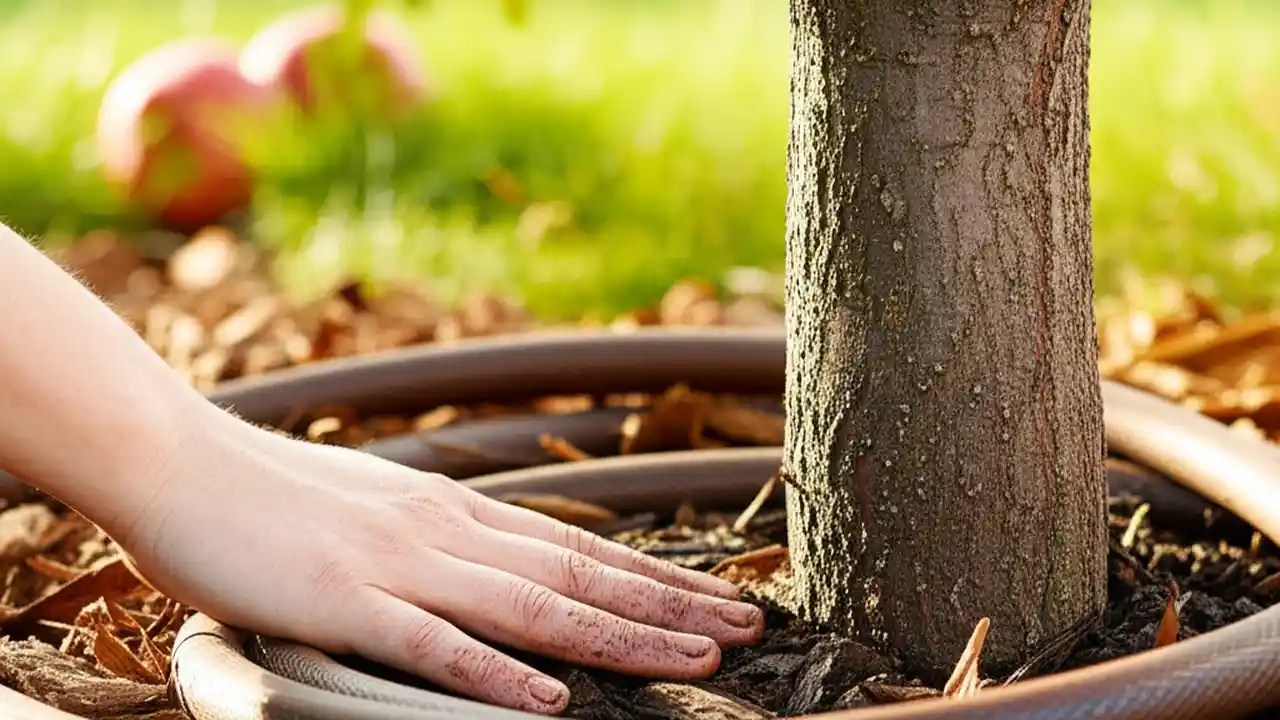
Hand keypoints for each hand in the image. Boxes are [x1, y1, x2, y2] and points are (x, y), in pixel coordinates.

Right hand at [118, 404, 764, 714]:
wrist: (180, 459)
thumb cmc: (273, 495)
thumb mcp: (378, 510)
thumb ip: (438, 540)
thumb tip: (494, 566)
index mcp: (454, 511)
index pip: (578, 546)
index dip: (656, 576)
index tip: (718, 598)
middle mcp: (446, 531)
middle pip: (579, 574)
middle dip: (669, 606)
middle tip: (745, 629)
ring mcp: (400, 564)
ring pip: (533, 606)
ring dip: (619, 636)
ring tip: (694, 660)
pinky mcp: (344, 602)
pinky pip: (434, 644)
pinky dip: (497, 673)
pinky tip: (551, 700)